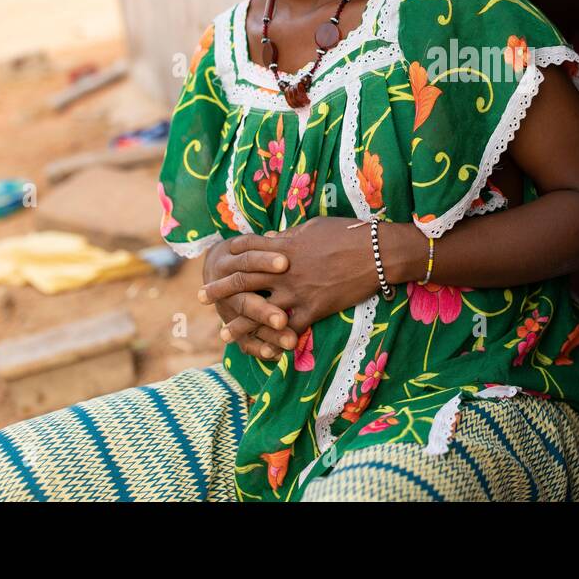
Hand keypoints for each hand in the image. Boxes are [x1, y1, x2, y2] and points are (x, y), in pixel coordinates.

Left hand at [199, 217, 382, 340]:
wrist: (377, 253)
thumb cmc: (348, 233)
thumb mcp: (313, 227)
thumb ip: (288, 236)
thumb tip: (270, 239)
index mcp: (283, 247)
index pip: (248, 249)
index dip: (230, 254)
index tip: (218, 259)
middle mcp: (283, 271)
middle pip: (243, 281)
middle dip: (220, 290)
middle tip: (201, 296)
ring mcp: (296, 292)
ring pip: (260, 312)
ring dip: (240, 324)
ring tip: (224, 334)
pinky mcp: (313, 310)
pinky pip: (290, 329)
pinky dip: (277, 341)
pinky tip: (265, 351)